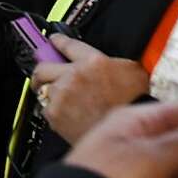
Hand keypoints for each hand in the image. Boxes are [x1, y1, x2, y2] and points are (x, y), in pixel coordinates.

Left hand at [32, 34, 151, 142]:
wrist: (128, 135)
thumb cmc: (135, 105)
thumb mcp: (133, 73)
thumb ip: (114, 62)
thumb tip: (110, 61)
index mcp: (93, 61)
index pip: (67, 45)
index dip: (57, 42)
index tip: (53, 42)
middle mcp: (74, 75)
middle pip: (43, 67)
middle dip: (42, 70)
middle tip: (43, 75)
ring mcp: (62, 94)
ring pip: (45, 90)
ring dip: (51, 94)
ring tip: (64, 102)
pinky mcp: (55, 114)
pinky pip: (46, 109)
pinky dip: (54, 112)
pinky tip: (68, 116)